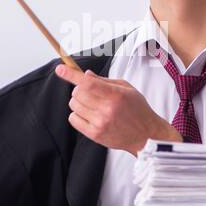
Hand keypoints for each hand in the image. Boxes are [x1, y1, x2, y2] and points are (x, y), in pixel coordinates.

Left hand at [53, 64, 182, 154]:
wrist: (146, 135)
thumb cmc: (138, 110)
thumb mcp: (127, 89)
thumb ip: (105, 81)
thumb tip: (86, 75)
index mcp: (116, 95)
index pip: (88, 83)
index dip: (72, 75)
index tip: (60, 69)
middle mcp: (107, 110)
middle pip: (77, 93)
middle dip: (80, 89)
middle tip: (91, 93)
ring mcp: (100, 123)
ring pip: (74, 105)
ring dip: (79, 102)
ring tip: (92, 105)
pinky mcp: (95, 135)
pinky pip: (73, 119)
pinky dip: (77, 115)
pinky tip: (89, 115)